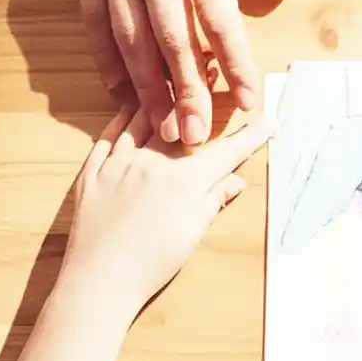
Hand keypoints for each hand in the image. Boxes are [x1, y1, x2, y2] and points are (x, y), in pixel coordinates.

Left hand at [61, 107, 273, 309]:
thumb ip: (213, 201)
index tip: (268, 121)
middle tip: (215, 77)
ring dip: (161, 103)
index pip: (225, 153)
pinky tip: (129, 113)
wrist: (99, 282)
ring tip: (173, 86)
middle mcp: (153, 163)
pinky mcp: (93, 173)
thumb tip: (235, 181)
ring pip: (143, 122)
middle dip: (204, 104)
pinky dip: (121, 121)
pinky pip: (107, 137)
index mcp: (183, 181)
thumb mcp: (192, 234)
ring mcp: (119, 165)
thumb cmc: (151, 265)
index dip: (250, 137)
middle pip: (185, 126)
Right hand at [72, 0, 290, 144]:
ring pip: (128, 33)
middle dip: (186, 92)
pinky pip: (91, 13)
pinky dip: (103, 52)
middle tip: (197, 138)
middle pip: (170, 36)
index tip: (248, 99)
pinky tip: (116, 85)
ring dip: (146, 85)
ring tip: (162, 125)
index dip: (233, 62)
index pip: (219, 13)